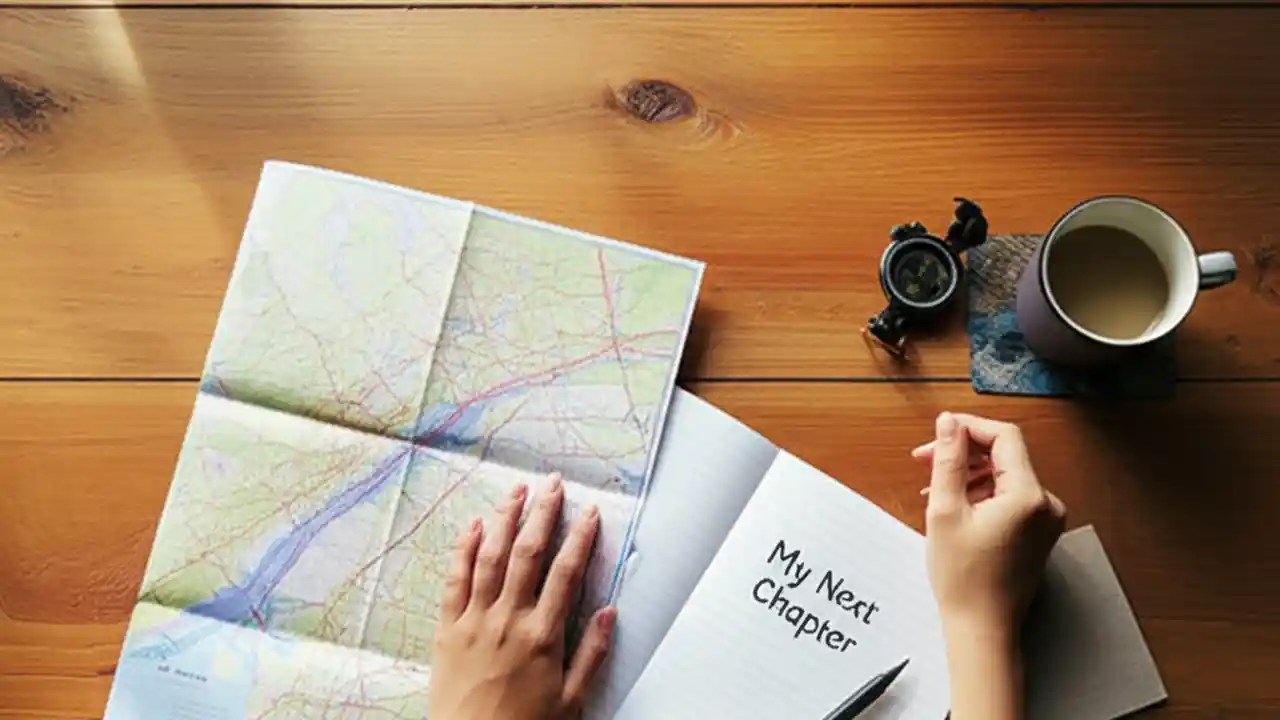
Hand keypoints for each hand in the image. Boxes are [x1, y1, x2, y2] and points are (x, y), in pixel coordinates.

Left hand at [428, 474, 616, 719]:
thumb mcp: (571, 700)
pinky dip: (464, 549)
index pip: (566, 573)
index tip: (590, 514)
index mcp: (542, 636)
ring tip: (517, 491)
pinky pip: (455, 579)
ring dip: (504, 519)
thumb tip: (610, 614)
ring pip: (490, 556)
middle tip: (554, 486)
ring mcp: (474, 621)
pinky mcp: (448, 629)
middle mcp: (507, 620)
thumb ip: (592, 654)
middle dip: (543, 514)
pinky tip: (473, 527)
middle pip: (528, 553)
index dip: (580, 538)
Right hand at [915, 412, 1065, 633]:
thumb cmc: (963, 578)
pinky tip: (956, 506)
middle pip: (1004, 455)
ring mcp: (1045, 519)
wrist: (982, 628)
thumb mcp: (945, 511)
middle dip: (964, 453)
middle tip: (926, 461)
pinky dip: (982, 493)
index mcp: (1028, 495)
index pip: (1004, 437)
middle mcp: (1046, 503)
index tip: (938, 432)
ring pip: (1005, 475)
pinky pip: (1011, 497)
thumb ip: (948, 460)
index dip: (968, 428)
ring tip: (935, 489)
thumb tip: (948, 422)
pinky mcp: (1038, 532)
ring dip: (970, 473)